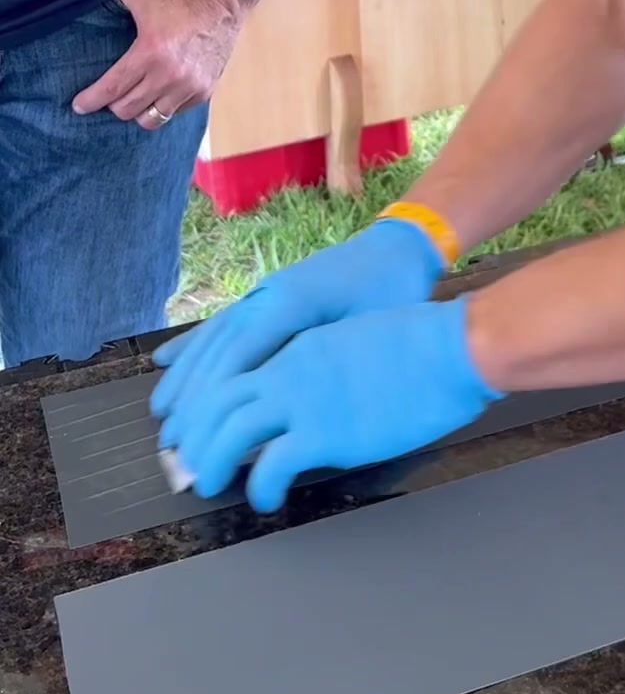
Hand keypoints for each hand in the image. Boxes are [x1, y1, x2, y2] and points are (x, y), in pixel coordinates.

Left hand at [73, 0, 243, 129]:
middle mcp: (169, 75)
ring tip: (132, 100)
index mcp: (150, 52)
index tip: (78, 106)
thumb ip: (112, 1)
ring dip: (137, 111)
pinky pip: (175, 112)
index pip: (112, 88)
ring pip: (151, 119)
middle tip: (109, 96)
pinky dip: (162, 107)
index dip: (91, 100)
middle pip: (127, 109)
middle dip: (112, 105)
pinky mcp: (204, 90)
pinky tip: (157, 95)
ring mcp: (189, 86)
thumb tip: (88, 1)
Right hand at [150, 216, 445, 421]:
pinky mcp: (264, 296)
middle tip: (172, 443)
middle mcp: (268, 296)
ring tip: (160, 412)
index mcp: (293, 303)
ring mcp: (262, 294)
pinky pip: (221, 323)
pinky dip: (192, 344)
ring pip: (213, 337)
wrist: (394, 251)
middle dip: (192, 398)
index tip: (198, 438)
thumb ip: (328, 362)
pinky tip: (164, 361)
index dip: (214, 398)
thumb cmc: (390, 294)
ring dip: (185, 375)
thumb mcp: (369, 329)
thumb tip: (289, 408)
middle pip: (219, 350)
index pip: (240, 356)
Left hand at [160, 297, 500, 511]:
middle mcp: (290, 370)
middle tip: (190, 463)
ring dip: (213, 461)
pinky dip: (258, 486)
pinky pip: (271, 465)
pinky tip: (266, 498)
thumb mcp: (360, 342)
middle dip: (196, 434)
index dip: (211, 403)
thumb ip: (330, 364)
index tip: (202, 426)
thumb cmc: (423, 344)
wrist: (451, 348)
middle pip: (218, 400)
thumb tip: (322, 392)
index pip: (236, 373)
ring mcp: (304, 400)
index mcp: (300, 347)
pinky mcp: (324, 432)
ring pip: (230, 431)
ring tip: (211, 483)